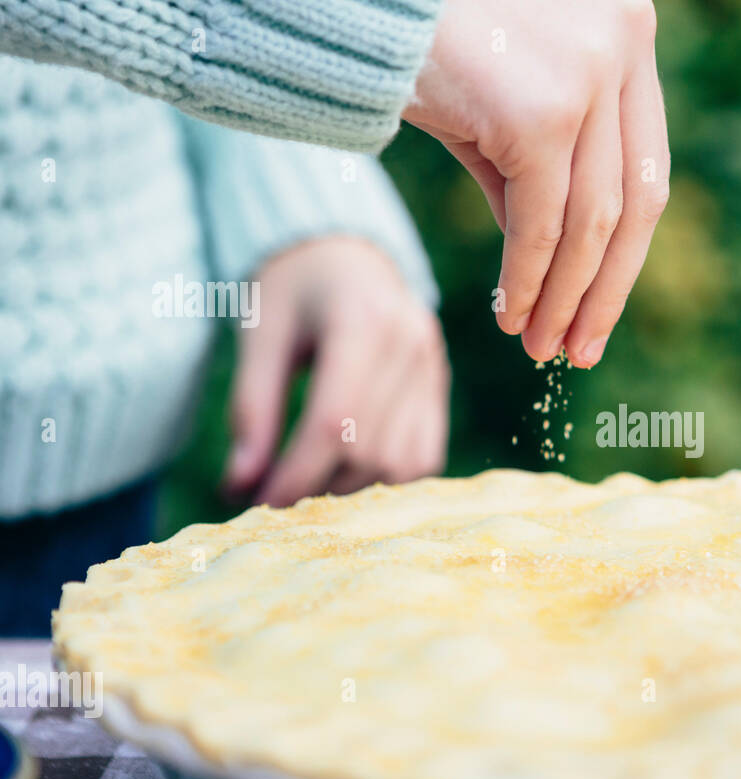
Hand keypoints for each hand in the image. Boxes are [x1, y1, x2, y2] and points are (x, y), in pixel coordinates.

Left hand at [222, 237, 450, 506]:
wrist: (345, 253)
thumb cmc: (292, 288)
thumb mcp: (259, 334)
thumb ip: (251, 408)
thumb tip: (239, 485)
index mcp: (361, 319)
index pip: (335, 422)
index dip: (296, 473)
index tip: (260, 502)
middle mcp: (410, 343)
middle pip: (368, 449)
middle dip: (317, 485)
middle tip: (272, 493)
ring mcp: (434, 365)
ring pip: (401, 462)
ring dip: (352, 488)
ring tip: (310, 479)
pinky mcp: (440, 384)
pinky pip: (425, 455)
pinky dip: (388, 477)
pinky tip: (349, 470)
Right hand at [403, 0, 669, 367]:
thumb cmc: (423, 36)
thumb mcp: (505, 104)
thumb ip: (540, 175)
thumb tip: (555, 267)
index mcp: (629, 34)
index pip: (644, 169)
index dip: (626, 254)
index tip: (600, 312)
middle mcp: (623, 45)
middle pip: (636, 202)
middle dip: (604, 290)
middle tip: (580, 350)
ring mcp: (587, 76)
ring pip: (591, 223)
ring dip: (564, 299)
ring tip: (543, 347)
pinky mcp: (542, 112)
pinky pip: (541, 224)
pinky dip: (526, 279)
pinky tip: (512, 315)